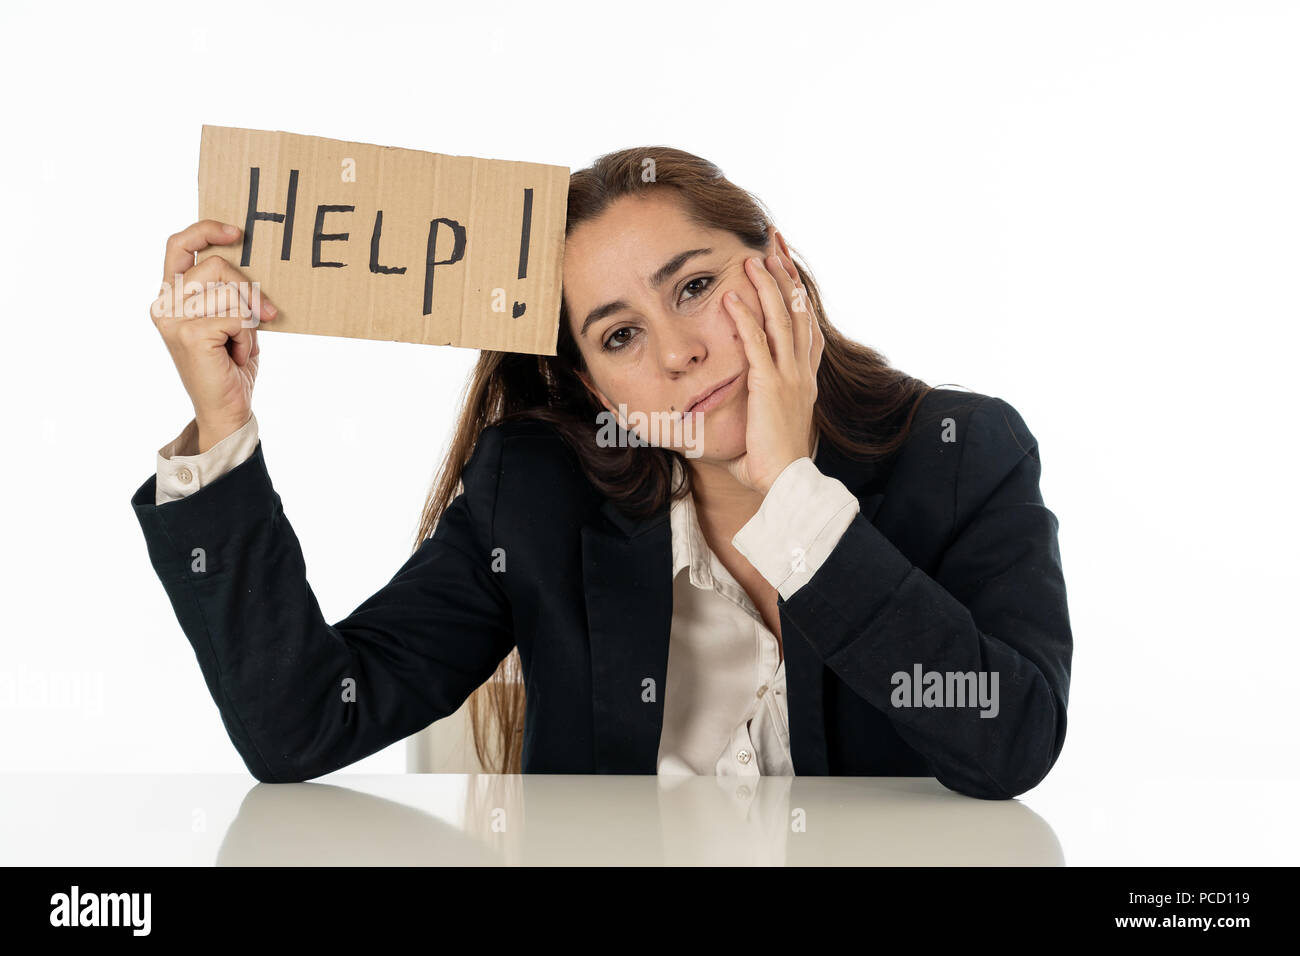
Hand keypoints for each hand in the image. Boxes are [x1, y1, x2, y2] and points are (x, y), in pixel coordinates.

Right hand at [150, 220, 278, 446]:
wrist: (226, 409)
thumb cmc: (231, 364)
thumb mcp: (230, 318)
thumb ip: (228, 291)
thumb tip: (249, 259)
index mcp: (170, 296)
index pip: (179, 245)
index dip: (206, 230)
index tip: (237, 233)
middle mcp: (164, 304)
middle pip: (216, 265)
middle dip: (249, 288)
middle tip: (267, 313)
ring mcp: (173, 319)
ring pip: (230, 292)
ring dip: (249, 320)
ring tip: (239, 344)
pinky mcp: (189, 334)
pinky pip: (237, 317)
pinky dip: (247, 337)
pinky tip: (237, 355)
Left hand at [720, 229, 824, 494]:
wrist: (787, 484)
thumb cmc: (773, 462)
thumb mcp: (770, 425)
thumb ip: (757, 408)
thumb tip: (732, 405)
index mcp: (804, 379)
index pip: (806, 324)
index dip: (798, 292)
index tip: (787, 266)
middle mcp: (802, 372)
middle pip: (798, 310)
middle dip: (786, 273)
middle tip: (774, 243)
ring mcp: (790, 378)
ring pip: (781, 320)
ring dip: (767, 286)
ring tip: (753, 258)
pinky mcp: (771, 388)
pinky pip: (757, 345)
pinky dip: (744, 319)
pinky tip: (731, 297)